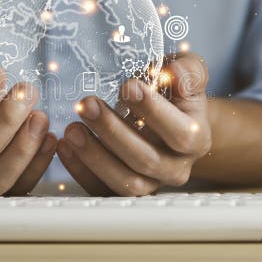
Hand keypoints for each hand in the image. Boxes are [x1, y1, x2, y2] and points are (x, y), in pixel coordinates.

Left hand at [57, 52, 210, 195]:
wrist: (170, 119)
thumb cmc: (175, 92)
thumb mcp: (187, 71)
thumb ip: (188, 71)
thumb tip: (176, 74)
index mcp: (197, 139)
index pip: (180, 133)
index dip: (153, 111)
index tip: (128, 87)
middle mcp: (177, 168)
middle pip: (145, 159)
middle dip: (113, 131)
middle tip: (87, 104)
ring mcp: (151, 183)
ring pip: (124, 182)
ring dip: (94, 156)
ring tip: (72, 129)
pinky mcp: (124, 190)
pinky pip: (101, 189)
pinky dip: (79, 169)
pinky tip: (64, 145)